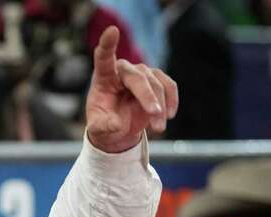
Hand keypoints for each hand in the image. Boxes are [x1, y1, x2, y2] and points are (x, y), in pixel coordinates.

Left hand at [85, 27, 177, 152]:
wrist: (119, 130)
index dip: (108, 44)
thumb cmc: (104, 125)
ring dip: (160, 107)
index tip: (112, 31)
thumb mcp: (99, 130)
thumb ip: (103, 127)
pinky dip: (171, 101)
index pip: (104, 57)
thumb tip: (116, 124)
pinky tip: (169, 116)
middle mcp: (123, 70)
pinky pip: (169, 86)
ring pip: (156, 84)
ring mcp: (141, 73)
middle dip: (148, 96)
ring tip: (158, 128)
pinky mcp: (156, 80)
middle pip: (138, 77)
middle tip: (154, 115)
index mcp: (103, 77)